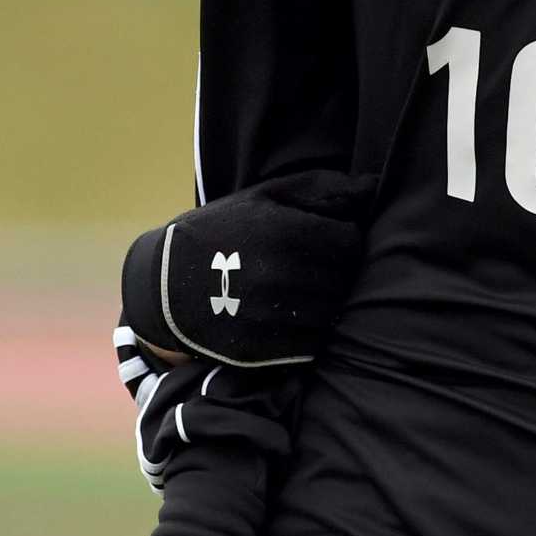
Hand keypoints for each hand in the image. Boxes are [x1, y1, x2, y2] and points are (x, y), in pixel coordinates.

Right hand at [119, 168, 373, 367]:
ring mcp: (273, 317)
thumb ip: (321, 189)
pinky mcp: (264, 350)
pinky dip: (312, 330)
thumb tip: (374, 185)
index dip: (346, 239)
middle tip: (318, 267)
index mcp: (285, 234)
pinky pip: (314, 342)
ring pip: (333, 311)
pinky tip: (294, 316)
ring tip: (306, 290)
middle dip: (339, 270)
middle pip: (346, 277)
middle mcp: (281, 276)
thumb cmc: (222, 233)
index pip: (351, 241)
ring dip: (328, 301)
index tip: (330, 239)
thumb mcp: (264, 198)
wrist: (161, 287)